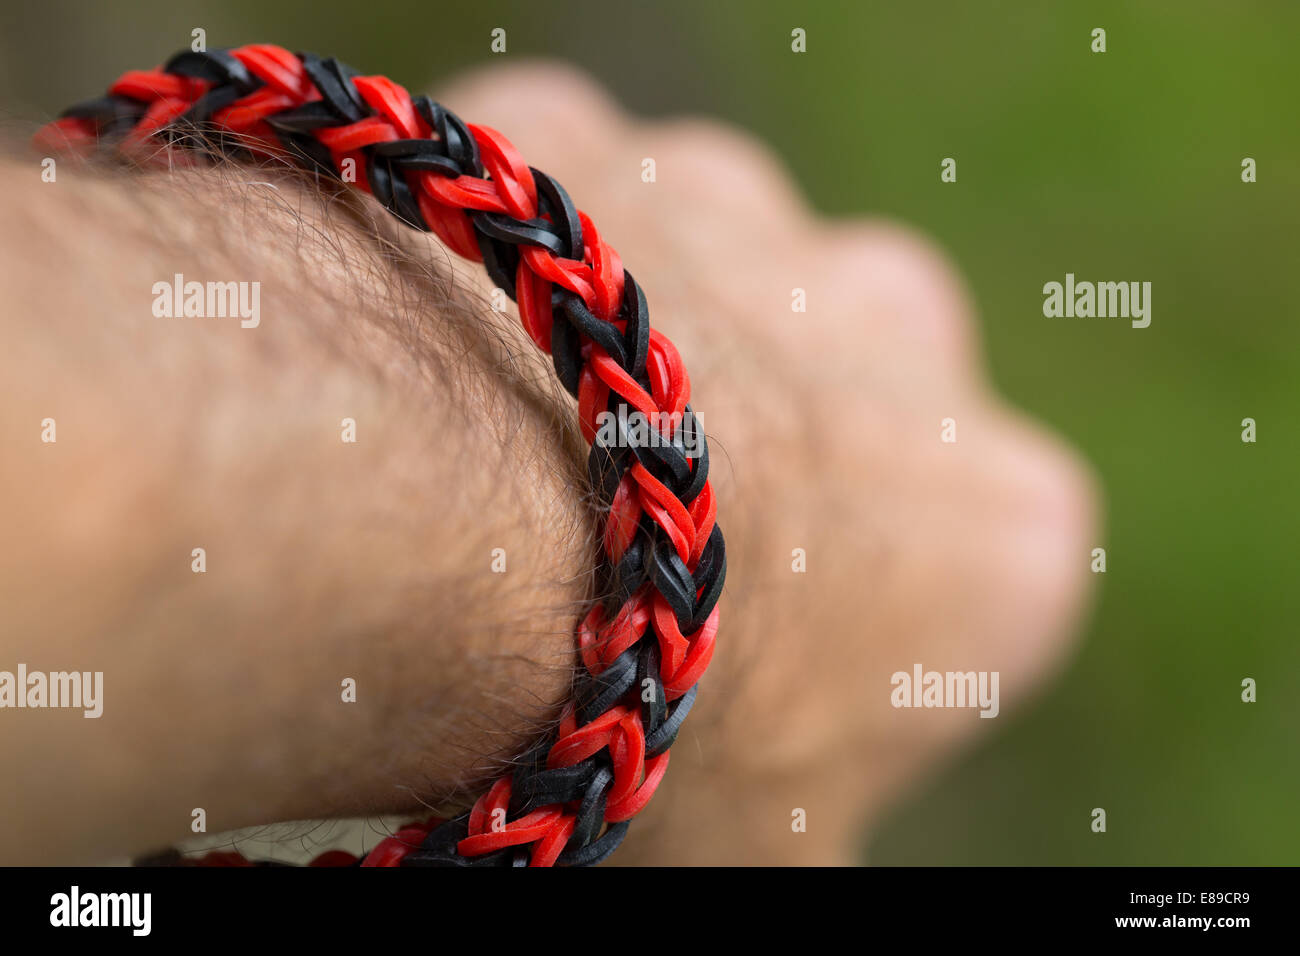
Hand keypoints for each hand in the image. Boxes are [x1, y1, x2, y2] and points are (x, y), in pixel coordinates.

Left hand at [436, 62, 1099, 863]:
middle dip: (748, 467)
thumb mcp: (767, 846)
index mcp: (1001, 521)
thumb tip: (775, 825)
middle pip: (833, 400)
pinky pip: (539, 211)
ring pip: (686, 282)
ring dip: (621, 358)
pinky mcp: (582, 141)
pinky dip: (489, 277)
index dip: (833, 624)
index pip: (954, 572)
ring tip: (500, 465)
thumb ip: (812, 808)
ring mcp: (738, 207)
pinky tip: (424, 364)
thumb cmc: (630, 728)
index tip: (738, 660)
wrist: (444, 528)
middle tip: (613, 556)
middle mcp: (900, 328)